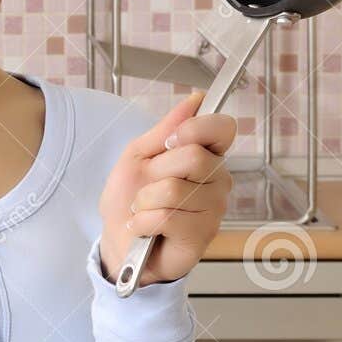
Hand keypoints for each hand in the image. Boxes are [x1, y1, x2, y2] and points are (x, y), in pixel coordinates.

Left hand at [97, 91, 235, 288]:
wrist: (118, 241)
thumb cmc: (130, 199)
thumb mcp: (139, 156)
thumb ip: (165, 130)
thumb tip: (196, 99)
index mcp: (205, 156)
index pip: (223, 129)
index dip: (197, 128)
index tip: (170, 142)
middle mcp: (217, 181)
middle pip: (195, 157)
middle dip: (156, 171)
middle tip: (148, 186)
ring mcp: (213, 210)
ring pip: (175, 190)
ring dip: (145, 200)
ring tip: (144, 209)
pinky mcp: (201, 236)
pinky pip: (167, 217)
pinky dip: (143, 221)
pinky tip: (144, 228)